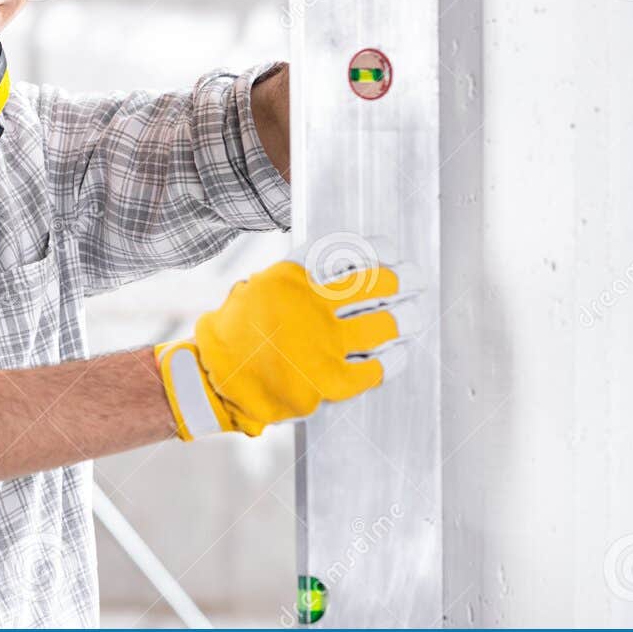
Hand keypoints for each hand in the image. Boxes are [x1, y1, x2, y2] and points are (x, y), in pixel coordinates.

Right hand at [153, 237, 419, 439]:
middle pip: (375, 286)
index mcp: (293, 279)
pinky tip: (399, 353)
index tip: (394, 253)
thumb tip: (341, 260)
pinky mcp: (328, 380)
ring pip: (382, 325)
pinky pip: (375, 367)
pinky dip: (393, 359)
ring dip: (405, 318)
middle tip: (416, 281)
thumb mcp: (258, 287)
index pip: (347, 253)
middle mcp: (311, 307)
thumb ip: (296, 276)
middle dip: (403, 281)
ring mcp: (322, 345)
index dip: (378, 251)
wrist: (216, 379)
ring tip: (416, 315)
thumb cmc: (237, 332)